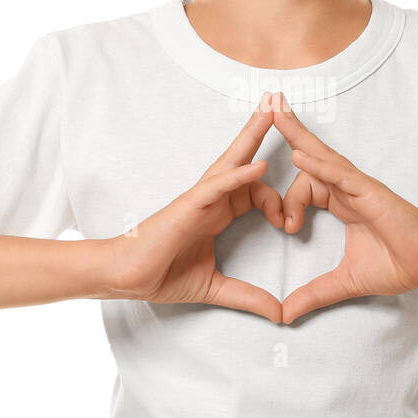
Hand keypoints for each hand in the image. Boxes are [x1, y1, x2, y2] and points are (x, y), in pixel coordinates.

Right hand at [107, 92, 287, 320]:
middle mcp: (211, 199)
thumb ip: (249, 297)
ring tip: (273, 111)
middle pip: (243, 158)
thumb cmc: (161, 275)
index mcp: (218, 213)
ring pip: (231, 161)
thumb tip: (279, 315)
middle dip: (263, 130)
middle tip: (282, 102)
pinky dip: (238, 175)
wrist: (128, 278)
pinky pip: (217, 186)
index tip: (289, 227)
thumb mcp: (216, 288)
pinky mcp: (189, 205)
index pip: (255, 193)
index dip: (278, 202)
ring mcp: (200, 198)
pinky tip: (259, 166)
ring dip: (252, 136)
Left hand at [269, 93, 417, 322]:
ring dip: (298, 134)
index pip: (305, 187)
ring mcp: (360, 187)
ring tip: (275, 112)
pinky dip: (320, 164)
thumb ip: (313, 295)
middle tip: (265, 106)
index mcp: (342, 203)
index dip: (288, 203)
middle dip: (288, 131)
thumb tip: (285, 315)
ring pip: (324, 157)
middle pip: (312, 155)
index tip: (286, 227)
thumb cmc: (398, 266)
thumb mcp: (344, 282)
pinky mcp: (371, 192)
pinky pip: (341, 174)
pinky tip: (300, 154)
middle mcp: (348, 189)